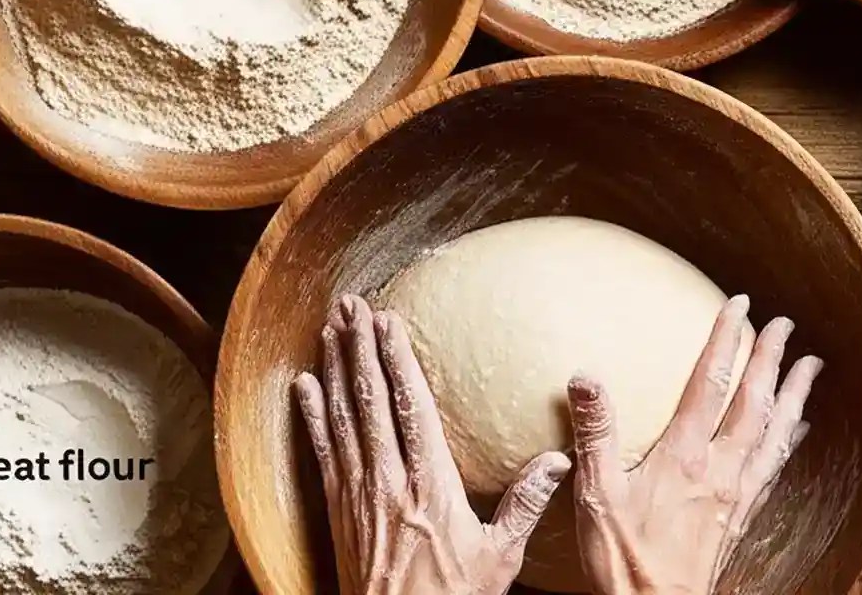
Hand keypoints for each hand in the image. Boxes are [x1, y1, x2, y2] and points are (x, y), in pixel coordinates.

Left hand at [294, 295, 570, 594]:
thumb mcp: (500, 558)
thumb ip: (524, 505)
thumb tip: (558, 460)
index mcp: (430, 489)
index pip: (410, 411)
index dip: (397, 362)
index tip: (390, 323)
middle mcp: (388, 484)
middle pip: (370, 402)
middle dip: (359, 349)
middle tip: (352, 304)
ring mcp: (357, 496)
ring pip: (342, 419)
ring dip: (334, 369)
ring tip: (330, 327)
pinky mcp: (337, 511)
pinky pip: (322, 452)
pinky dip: (311, 416)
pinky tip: (303, 386)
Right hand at [568, 295, 822, 594]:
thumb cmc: (625, 559)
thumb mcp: (597, 494)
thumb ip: (595, 433)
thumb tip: (585, 376)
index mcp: (685, 455)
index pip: (710, 383)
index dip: (727, 340)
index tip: (739, 306)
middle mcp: (720, 468)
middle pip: (754, 401)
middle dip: (771, 358)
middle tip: (786, 324)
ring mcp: (735, 493)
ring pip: (775, 432)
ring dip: (794, 394)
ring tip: (812, 366)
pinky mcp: (740, 517)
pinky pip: (774, 469)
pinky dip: (788, 442)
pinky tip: (797, 432)